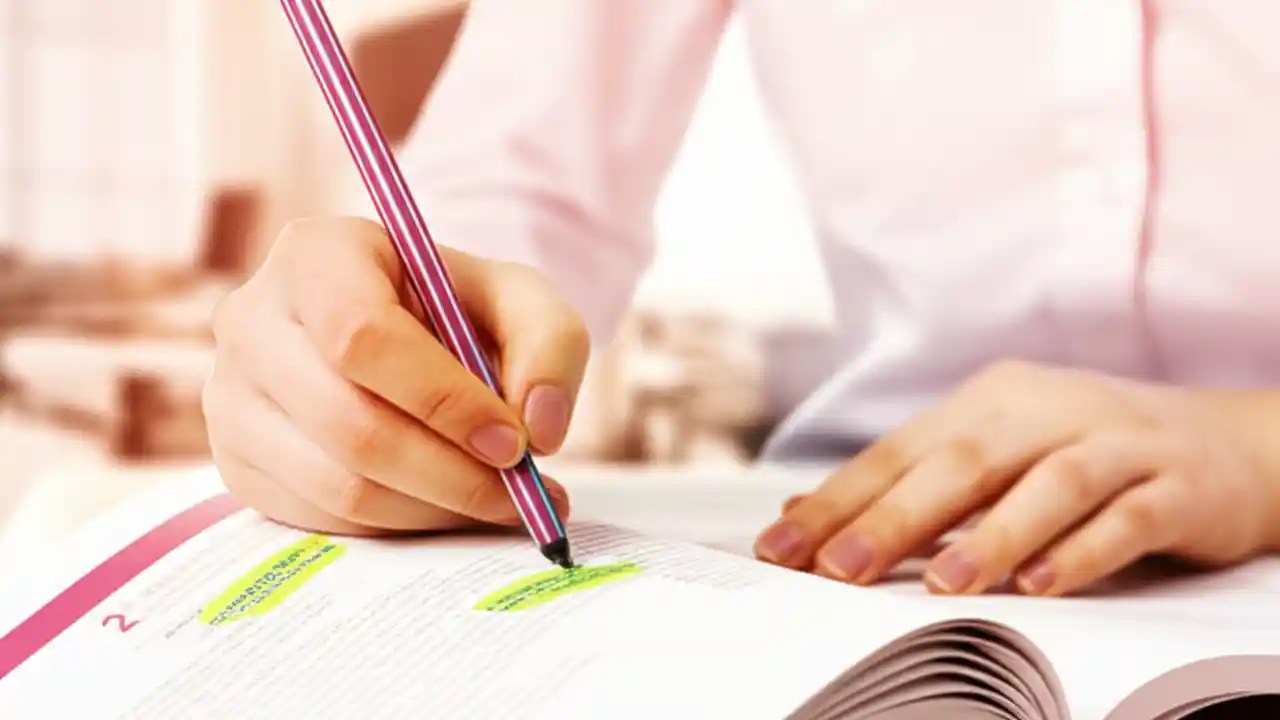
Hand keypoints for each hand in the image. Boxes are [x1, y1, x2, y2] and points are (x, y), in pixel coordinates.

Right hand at [204, 217, 587, 534]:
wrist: (407, 335)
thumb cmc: (460, 310)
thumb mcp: (522, 300)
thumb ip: (551, 345)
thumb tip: (540, 429)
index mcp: (315, 254)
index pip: (363, 338)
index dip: (444, 401)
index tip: (514, 443)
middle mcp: (251, 321)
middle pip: (351, 424)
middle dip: (452, 473)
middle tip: (524, 494)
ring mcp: (230, 397)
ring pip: (339, 484)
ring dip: (436, 509)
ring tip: (502, 504)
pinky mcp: (237, 461)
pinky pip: (322, 519)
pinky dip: (401, 526)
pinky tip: (450, 507)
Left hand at [754, 360, 1279, 595]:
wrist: (1226, 439)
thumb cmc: (1087, 449)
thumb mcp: (995, 450)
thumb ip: (910, 481)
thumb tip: (805, 513)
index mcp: (990, 402)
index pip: (899, 452)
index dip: (838, 499)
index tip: (781, 546)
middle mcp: (1047, 413)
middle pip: (962, 462)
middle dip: (893, 518)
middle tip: (838, 567)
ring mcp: (1116, 443)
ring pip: (1048, 485)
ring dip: (991, 535)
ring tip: (942, 582)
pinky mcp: (1175, 485)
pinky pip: (1126, 518)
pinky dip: (1082, 550)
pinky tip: (1042, 584)